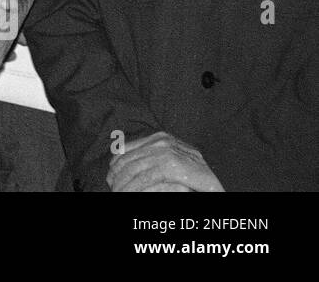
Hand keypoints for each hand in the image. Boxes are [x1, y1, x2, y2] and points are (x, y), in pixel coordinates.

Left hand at [108, 132, 223, 191]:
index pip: (126, 149)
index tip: (110, 179)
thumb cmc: (197, 176)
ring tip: (120, 194)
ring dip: (125, 186)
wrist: (223, 180)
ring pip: (136, 172)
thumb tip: (118, 157)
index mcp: (161, 138)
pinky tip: (131, 195)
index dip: (115, 166)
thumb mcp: (170, 160)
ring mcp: (170, 153)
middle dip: (118, 178)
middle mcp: (164, 142)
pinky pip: (149, 179)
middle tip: (113, 189)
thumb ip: (150, 156)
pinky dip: (137, 189)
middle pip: (128, 161)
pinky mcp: (177, 168)